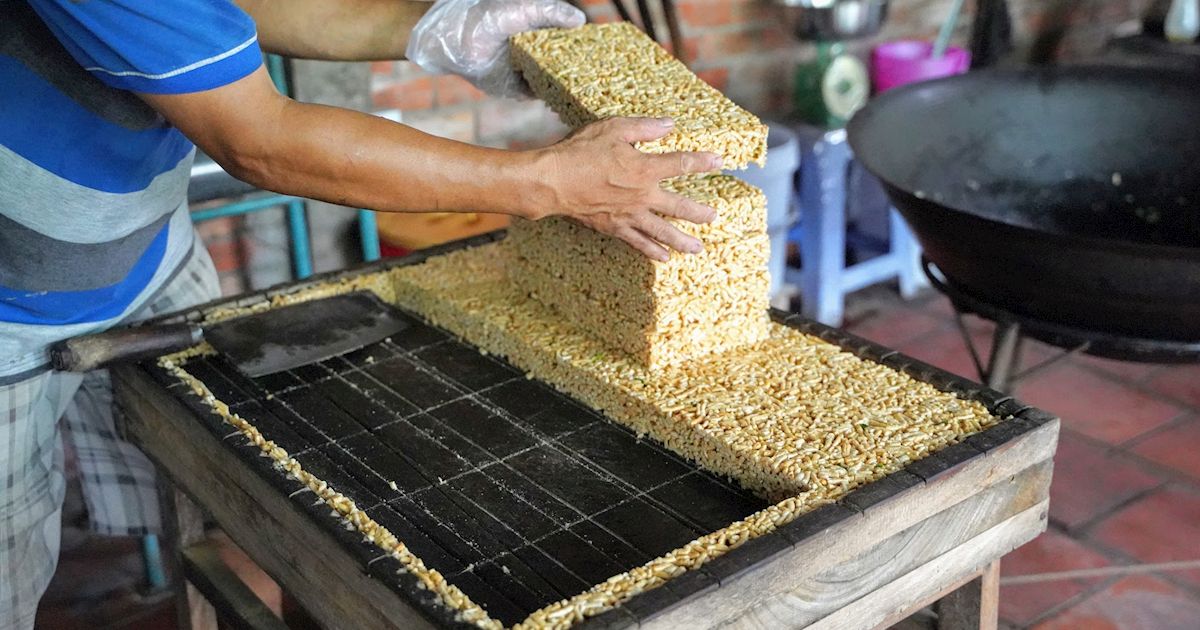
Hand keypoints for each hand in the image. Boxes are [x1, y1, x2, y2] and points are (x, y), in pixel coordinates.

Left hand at [405, 0, 584, 97]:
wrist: (456, 42)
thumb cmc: (488, 18)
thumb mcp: (525, 9)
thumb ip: (552, 11)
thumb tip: (581, 20)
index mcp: (539, 32)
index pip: (569, 40)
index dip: (584, 45)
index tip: (604, 50)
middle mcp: (535, 53)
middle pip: (564, 64)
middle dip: (580, 70)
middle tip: (602, 74)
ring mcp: (526, 72)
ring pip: (554, 82)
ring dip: (567, 87)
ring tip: (589, 91)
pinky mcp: (515, 89)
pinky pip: (537, 96)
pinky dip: (549, 98)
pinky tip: (565, 99)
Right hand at [527, 117, 723, 260]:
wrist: (553, 182)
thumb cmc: (580, 152)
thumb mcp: (612, 129)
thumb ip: (643, 128)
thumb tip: (669, 124)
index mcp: (644, 169)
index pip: (681, 165)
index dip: (702, 162)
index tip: (719, 161)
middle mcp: (642, 196)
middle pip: (678, 207)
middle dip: (698, 212)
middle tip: (713, 217)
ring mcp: (628, 215)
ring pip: (662, 231)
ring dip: (681, 240)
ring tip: (698, 248)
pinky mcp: (613, 227)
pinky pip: (637, 242)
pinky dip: (651, 250)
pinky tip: (663, 257)